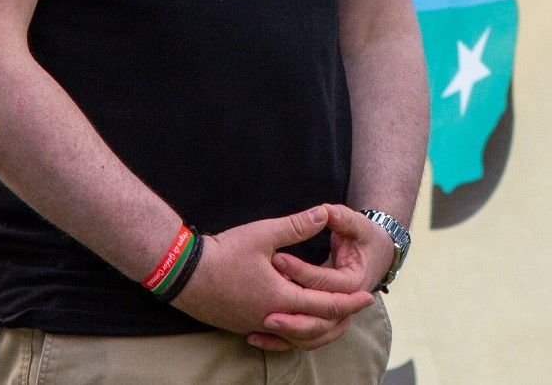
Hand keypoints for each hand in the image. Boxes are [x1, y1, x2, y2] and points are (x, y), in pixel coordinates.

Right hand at [169, 205, 372, 351]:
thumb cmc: (223, 253)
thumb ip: (297, 226)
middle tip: (357, 308)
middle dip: (340, 318)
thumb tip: (324, 214)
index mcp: (282, 298)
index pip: (326, 306)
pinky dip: (294, 334)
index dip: (349, 302)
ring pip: (297, 337)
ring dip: (318, 328)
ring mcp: (256, 324)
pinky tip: (296, 325)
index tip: (368, 296)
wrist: (182, 274)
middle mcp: (272, 318)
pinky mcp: (242, 324)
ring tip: (332, 319)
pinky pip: (277, 337)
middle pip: (316, 327)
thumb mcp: (264, 233)